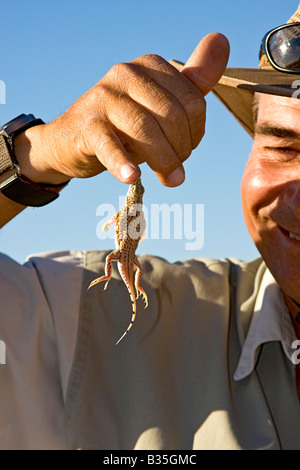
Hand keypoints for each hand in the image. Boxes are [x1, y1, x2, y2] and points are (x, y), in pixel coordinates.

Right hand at [15, 33, 229, 186]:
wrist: (73, 139)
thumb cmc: (124, 124)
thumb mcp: (162, 101)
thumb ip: (194, 79)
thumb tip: (222, 38)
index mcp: (151, 66)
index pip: (193, 102)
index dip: (196, 134)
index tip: (184, 150)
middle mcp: (127, 73)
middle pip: (173, 117)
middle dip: (181, 150)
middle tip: (176, 171)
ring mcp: (104, 97)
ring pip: (146, 131)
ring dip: (164, 163)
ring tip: (170, 181)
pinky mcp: (86, 124)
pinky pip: (110, 146)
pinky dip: (122, 163)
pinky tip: (131, 177)